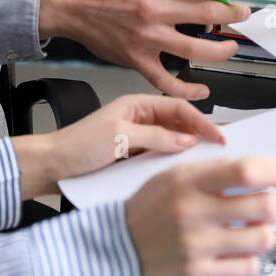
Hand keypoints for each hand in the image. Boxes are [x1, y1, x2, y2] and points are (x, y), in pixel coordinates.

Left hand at [27, 94, 223, 195]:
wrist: (52, 167)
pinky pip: (160, 157)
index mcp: (136, 105)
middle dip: (201, 133)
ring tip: (209, 159)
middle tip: (223, 147)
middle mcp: (140, 119)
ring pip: (172, 142)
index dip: (201, 121)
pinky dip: (174, 162)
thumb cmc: (76, 146)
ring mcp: (138, 139)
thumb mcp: (119, 138)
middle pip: (179, 124)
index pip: (178, 108)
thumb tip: (187, 140)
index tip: (218, 136)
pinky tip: (183, 171)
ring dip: (189, 150)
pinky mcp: (134, 157)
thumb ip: (155, 137)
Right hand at [38, 0, 250, 98]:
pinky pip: (165, 79)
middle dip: (232, 14)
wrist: (63, 3)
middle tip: (242, 14)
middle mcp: (153, 10)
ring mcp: (146, 38)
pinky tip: (202, 88)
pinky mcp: (136, 59)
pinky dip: (186, 88)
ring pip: (194, 49)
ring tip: (231, 46)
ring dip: (220, 50)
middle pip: (206, 15)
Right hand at [125, 156, 275, 275]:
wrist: (114, 251)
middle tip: (259, 208)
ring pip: (263, 239)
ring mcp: (198, 246)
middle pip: (265, 206)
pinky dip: (249, 260)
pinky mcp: (200, 275)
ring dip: (262, 234)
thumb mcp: (173, 177)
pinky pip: (249, 268)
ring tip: (245, 232)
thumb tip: (264, 172)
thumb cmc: (149, 210)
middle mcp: (194, 211)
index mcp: (188, 180)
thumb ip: (214, 172)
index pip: (247, 170)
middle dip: (273, 206)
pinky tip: (233, 253)